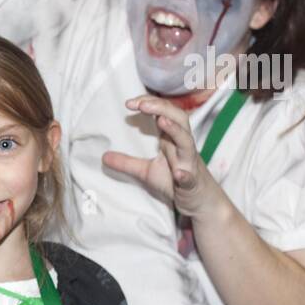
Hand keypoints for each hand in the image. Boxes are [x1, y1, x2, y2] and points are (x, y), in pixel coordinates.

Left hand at [102, 95, 221, 218]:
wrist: (200, 202)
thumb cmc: (175, 181)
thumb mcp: (146, 171)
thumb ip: (127, 162)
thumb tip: (104, 156)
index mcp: (172, 140)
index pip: (164, 113)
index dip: (149, 104)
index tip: (129, 103)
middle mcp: (182, 146)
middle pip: (178, 119)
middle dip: (161, 108)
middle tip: (140, 104)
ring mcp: (189, 164)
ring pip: (187, 142)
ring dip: (175, 130)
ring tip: (161, 121)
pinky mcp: (192, 183)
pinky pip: (190, 177)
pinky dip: (185, 174)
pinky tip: (179, 174)